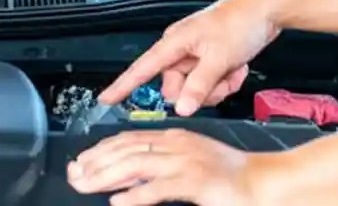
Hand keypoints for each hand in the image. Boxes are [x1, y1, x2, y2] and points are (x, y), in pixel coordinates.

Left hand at [66, 128, 271, 205]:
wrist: (263, 183)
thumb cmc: (228, 178)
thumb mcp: (187, 166)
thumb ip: (156, 170)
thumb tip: (122, 180)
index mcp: (176, 138)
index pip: (129, 138)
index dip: (100, 149)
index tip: (79, 163)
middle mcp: (178, 144)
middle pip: (127, 148)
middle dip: (95, 161)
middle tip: (74, 175)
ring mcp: (187, 161)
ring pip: (137, 163)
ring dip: (106, 176)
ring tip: (85, 186)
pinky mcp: (196, 181)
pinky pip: (159, 187)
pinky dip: (136, 195)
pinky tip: (118, 202)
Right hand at [97, 0, 282, 114]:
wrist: (266, 10)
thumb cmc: (241, 22)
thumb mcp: (220, 59)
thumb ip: (199, 86)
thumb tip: (181, 108)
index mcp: (175, 43)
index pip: (141, 69)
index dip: (122, 85)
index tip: (105, 99)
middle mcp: (181, 48)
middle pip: (176, 88)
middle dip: (200, 91)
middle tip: (220, 80)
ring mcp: (197, 54)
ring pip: (195, 88)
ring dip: (216, 86)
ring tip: (232, 70)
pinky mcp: (210, 58)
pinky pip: (210, 82)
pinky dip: (225, 80)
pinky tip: (237, 68)